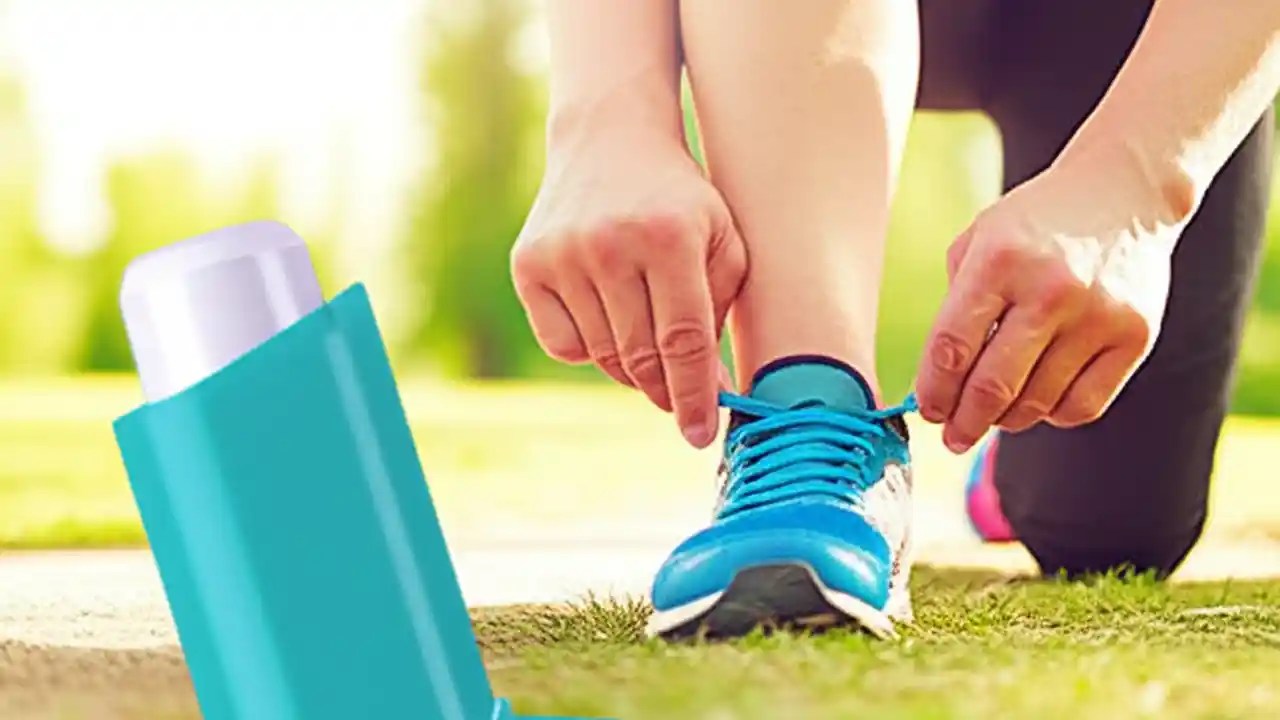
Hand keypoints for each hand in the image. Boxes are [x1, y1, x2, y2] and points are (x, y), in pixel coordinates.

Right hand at [511, 110, 746, 447]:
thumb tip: (710, 393)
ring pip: (602, 356)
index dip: (695, 396)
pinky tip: (608, 314)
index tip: (700, 435)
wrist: (610, 140)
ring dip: (631, 366)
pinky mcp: (528, 265)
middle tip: (680, 401)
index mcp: (668, 236)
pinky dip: (589, 348)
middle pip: (641, 357)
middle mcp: (609, 244)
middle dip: (666, 392)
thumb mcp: (722, 240)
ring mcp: (562, 254)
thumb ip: (722, 313)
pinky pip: (562, 345)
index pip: (684, 341)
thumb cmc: (680, 201)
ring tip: (647, 335)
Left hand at [915, 156, 1182, 452]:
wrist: (1123, 193)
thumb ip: (955, 306)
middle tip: (952, 437)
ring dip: (1005, 419)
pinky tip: (1039, 399)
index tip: (928, 410)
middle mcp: (1050, 289)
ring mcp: (1097, 316)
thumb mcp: (980, 241)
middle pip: (993, 386)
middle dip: (963, 423)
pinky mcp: (1135, 336)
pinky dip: (1052, 413)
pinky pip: (1082, 406)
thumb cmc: (1036, 225)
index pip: (951, 347)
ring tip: (993, 414)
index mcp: (999, 261)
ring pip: (1036, 403)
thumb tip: (939, 382)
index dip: (933, 390)